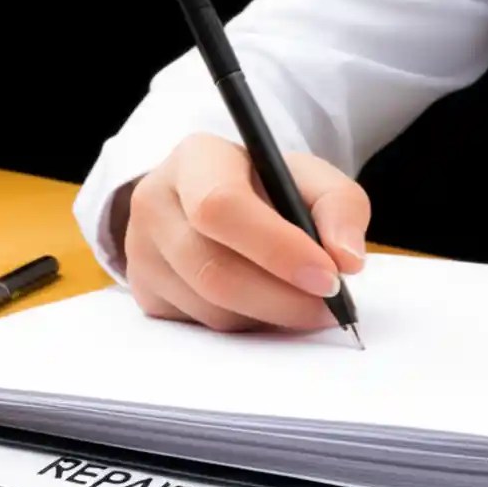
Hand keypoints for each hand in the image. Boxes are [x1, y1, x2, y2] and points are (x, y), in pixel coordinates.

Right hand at [120, 133, 368, 331]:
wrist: (209, 197)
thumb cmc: (262, 186)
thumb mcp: (307, 177)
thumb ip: (340, 206)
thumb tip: (346, 260)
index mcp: (195, 159)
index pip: (222, 208)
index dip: (278, 250)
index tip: (329, 278)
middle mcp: (154, 202)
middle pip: (214, 270)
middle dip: (283, 299)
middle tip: (330, 308)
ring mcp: (141, 252)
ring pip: (210, 308)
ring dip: (267, 316)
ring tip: (300, 302)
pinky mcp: (144, 292)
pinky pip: (200, 327)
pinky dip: (244, 324)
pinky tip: (262, 304)